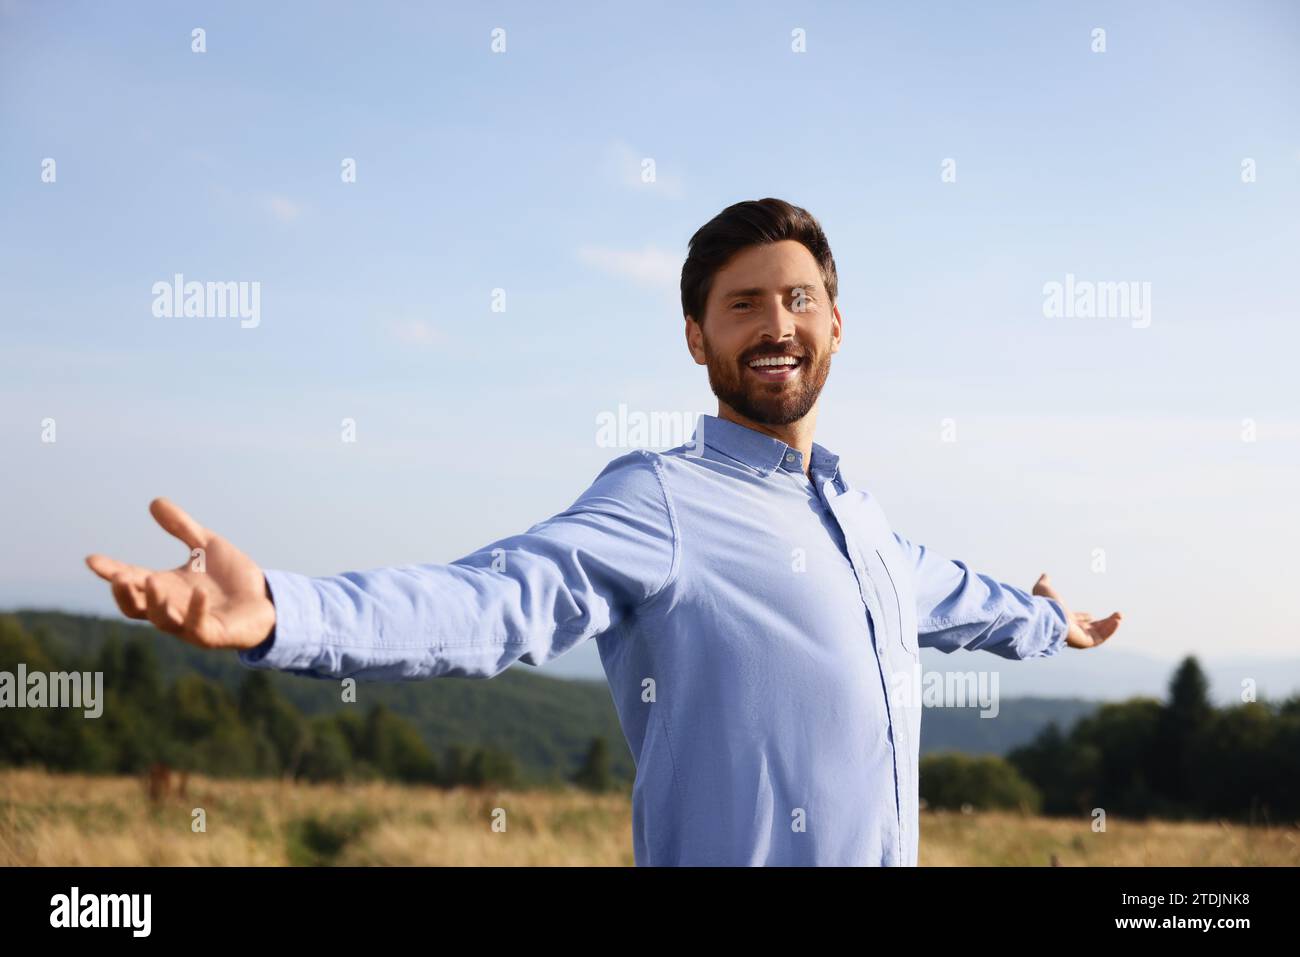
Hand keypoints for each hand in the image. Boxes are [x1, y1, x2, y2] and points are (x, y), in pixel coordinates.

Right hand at [85, 498, 275, 650]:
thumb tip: (155, 502)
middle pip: (136, 607)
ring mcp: (190, 624)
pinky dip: (195, 610)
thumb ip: (182, 527)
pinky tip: (198, 592)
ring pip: (162, 620)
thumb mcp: (206, 545)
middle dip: (125, 592)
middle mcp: (172, 608)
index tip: (91, 559)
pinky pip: (199, 627)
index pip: (132, 580)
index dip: (111, 571)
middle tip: (117, 575)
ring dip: (154, 602)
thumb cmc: (232, 578)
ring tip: (151, 579)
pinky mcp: (212, 635)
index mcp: (166, 588)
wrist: (268, 600)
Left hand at [1033, 573, 1121, 648]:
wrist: (1047, 615)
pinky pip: (1101, 638)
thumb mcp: (1044, 589)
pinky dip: (1110, 630)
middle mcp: (1072, 630)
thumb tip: (1044, 574)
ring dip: (1111, 626)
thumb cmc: (1045, 604)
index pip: (1076, 622)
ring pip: (1099, 634)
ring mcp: (1079, 637)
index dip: (1083, 618)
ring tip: (1120, 617)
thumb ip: (1045, 582)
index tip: (1091, 615)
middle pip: (1091, 630)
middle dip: (1104, 623)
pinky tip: (1118, 621)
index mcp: (1063, 621)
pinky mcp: (1085, 642)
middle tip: (1116, 616)